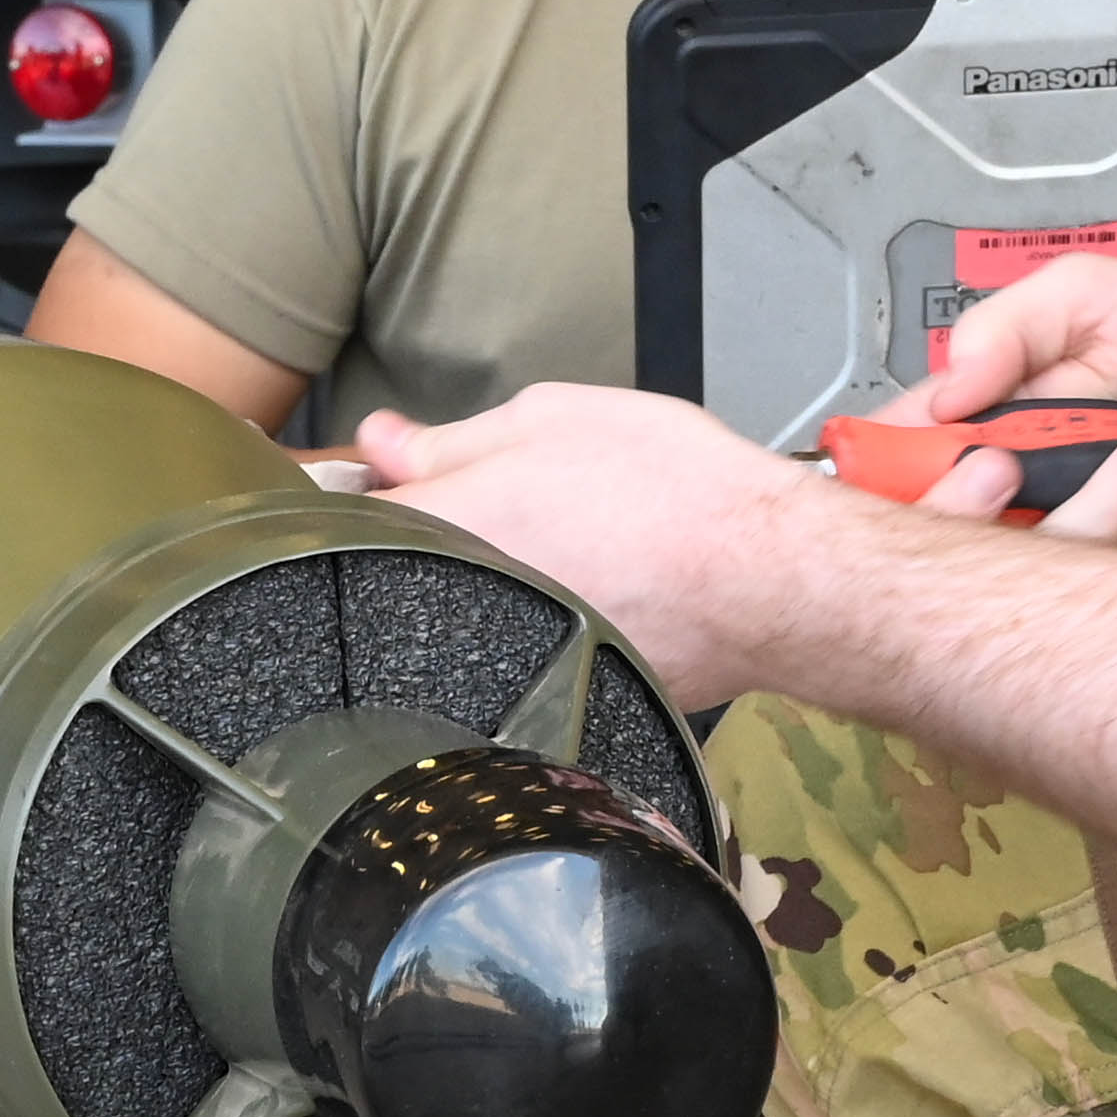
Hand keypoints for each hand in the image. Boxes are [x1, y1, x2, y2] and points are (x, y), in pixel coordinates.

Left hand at [352, 382, 822, 705]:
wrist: (764, 580)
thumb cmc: (670, 488)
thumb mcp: (553, 419)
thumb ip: (451, 436)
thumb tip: (379, 441)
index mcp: (447, 524)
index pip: (351, 516)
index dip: (370, 493)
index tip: (393, 482)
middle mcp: (458, 602)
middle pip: (401, 574)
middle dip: (435, 541)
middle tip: (505, 512)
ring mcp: (500, 659)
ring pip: (461, 618)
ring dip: (490, 585)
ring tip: (568, 554)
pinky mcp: (547, 697)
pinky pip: (517, 654)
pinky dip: (541, 628)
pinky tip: (600, 600)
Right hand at [894, 254, 1116, 546]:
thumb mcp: (1090, 297)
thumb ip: (1008, 327)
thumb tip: (945, 390)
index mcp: (982, 433)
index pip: (896, 478)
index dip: (898, 482)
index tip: (939, 455)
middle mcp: (1017, 507)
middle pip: (944, 547)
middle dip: (978, 508)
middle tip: (1017, 461)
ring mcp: (1076, 557)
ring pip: (1040, 569)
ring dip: (1109, 492)